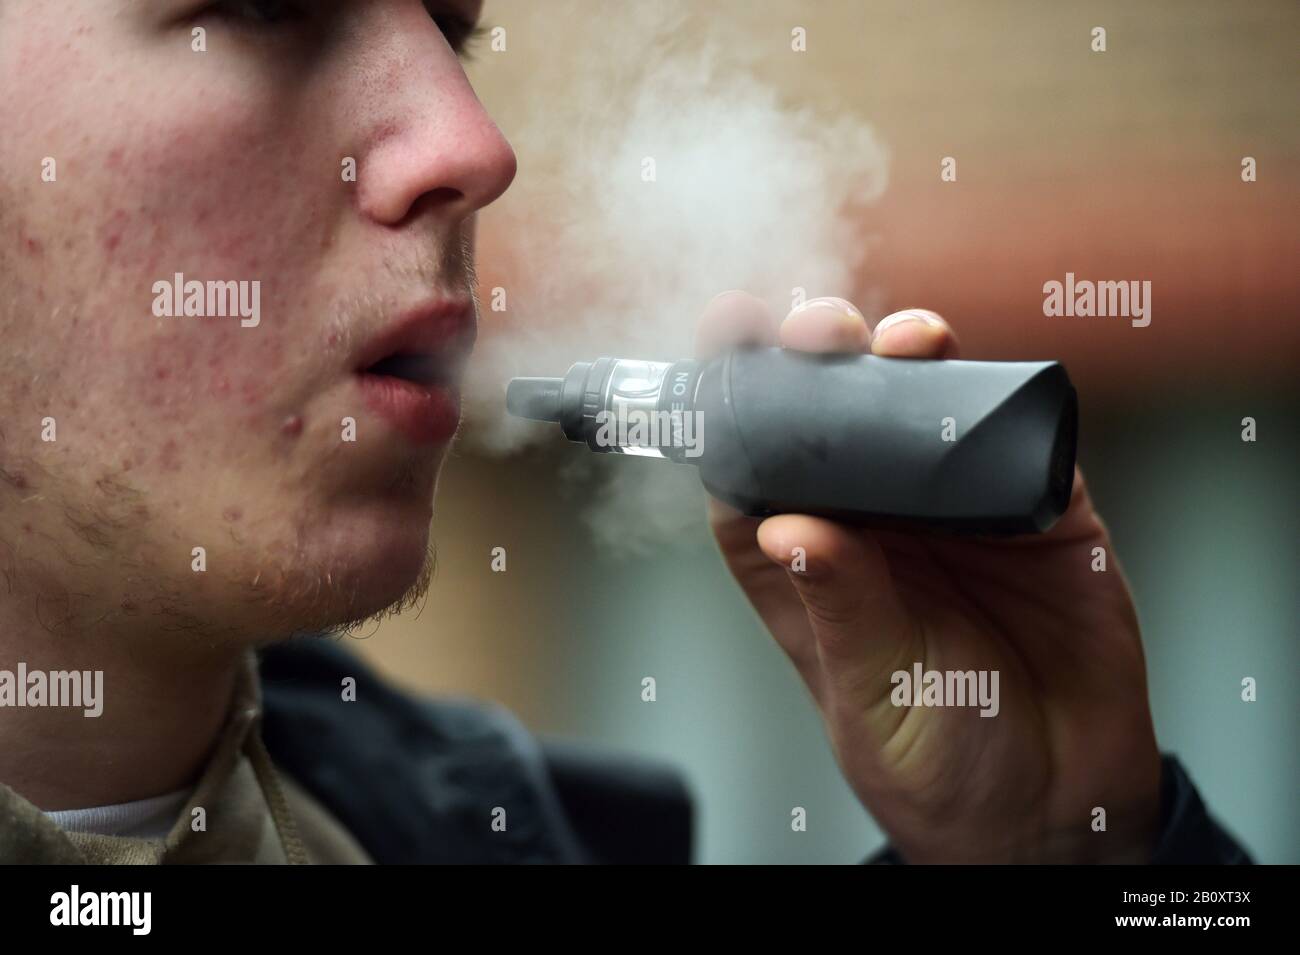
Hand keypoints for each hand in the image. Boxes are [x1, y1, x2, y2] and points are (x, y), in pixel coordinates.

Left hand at [696, 292, 1161, 862]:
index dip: (733, 408)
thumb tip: (791, 529)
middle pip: (831, 426)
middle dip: (816, 365)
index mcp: (809, 569)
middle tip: (816, 330)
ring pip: (920, 415)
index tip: (722, 346)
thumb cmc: (938, 765)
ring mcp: (953, 516)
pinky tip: (973, 376)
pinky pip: (1014, 439)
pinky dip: (997, 398)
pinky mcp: (1035, 515)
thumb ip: (843, 610)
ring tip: (899, 339)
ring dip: (904, 363)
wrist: (1056, 809)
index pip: (755, 473)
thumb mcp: (874, 696)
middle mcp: (874, 529)